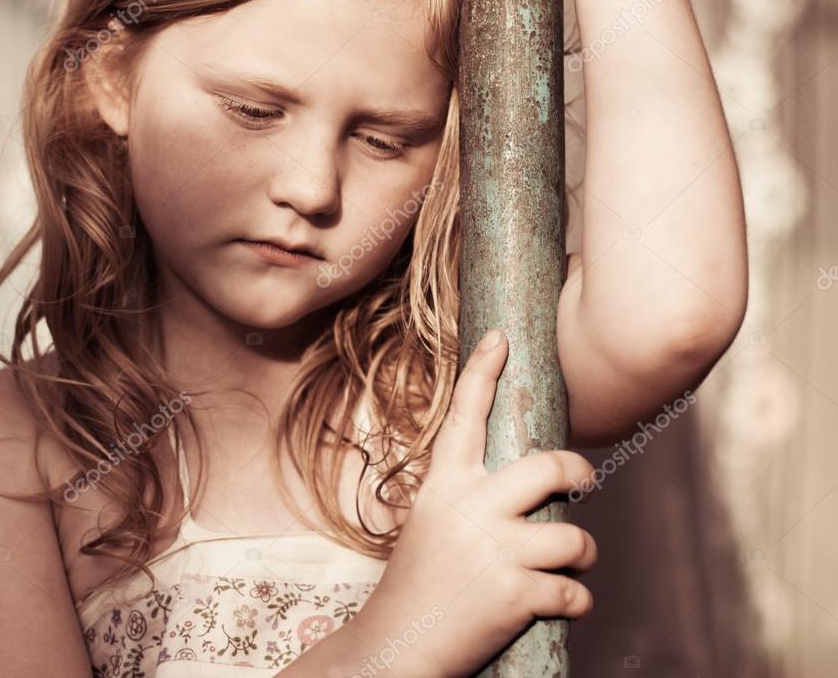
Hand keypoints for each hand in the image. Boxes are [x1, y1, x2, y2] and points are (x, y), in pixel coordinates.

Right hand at [350, 329, 597, 677]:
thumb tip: (527, 485)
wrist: (399, 643)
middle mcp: (471, 508)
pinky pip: (575, 591)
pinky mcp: (517, 595)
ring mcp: (496, 550)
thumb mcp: (432, 522)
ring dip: (581, 553)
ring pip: (574, 536)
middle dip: (578, 474)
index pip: (465, 415)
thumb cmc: (417, 581)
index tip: (500, 338)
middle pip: (549, 467)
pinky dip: (575, 600)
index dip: (483, 371)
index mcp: (444, 485)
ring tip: (570, 563)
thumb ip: (469, 497)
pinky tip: (560, 604)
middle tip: (583, 484)